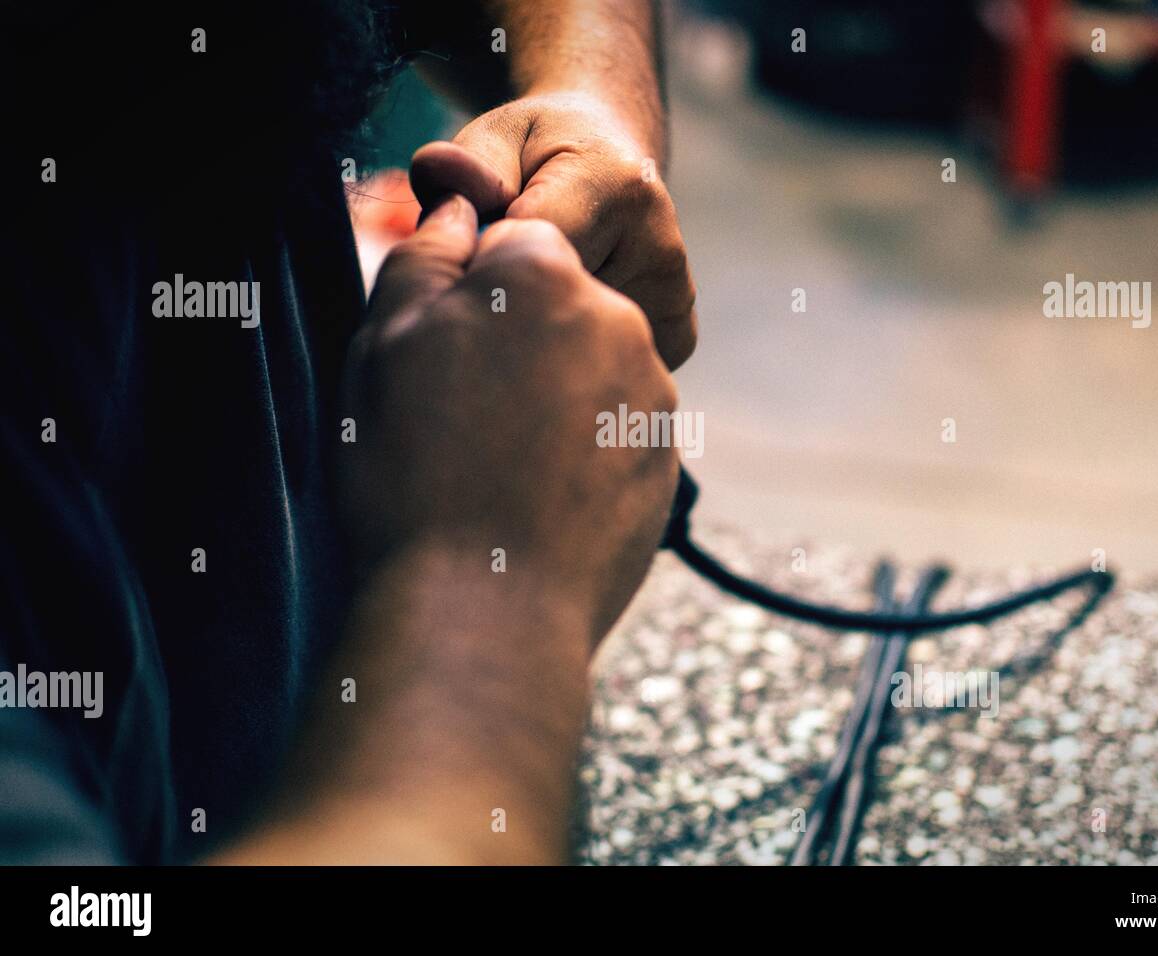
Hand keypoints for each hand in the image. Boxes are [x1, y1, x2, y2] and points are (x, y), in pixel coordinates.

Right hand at [338, 194, 678, 645]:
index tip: (443, 349)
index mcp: (547, 274)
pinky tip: (533, 499)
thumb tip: (458, 213)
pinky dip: (578, 453)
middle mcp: (619, 323)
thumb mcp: (384, 344)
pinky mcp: (664, 462)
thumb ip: (425, 257)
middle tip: (460, 416)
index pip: (514, 243)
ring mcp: (651, 397)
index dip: (472, 292)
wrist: (485, 613)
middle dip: (517, 343)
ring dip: (549, 400)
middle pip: (559, 308)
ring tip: (495, 468)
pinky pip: (613, 434)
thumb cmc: (416, 474)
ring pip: (587, 372)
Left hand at [408, 91, 696, 370]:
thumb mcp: (498, 138)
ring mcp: (674, 297)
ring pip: (579, 347)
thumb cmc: (541, 152)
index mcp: (618, 188)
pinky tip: (568, 317)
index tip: (470, 259)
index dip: (484, 269)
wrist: (609, 157)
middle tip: (499, 277)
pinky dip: (578, 353)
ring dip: (545, 333)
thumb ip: (466, 163)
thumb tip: (437, 173)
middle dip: (514, 305)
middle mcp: (660, 246)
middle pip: (557, 312)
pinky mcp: (678, 333)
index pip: (531, 260)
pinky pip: (607, 365)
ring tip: (537, 292)